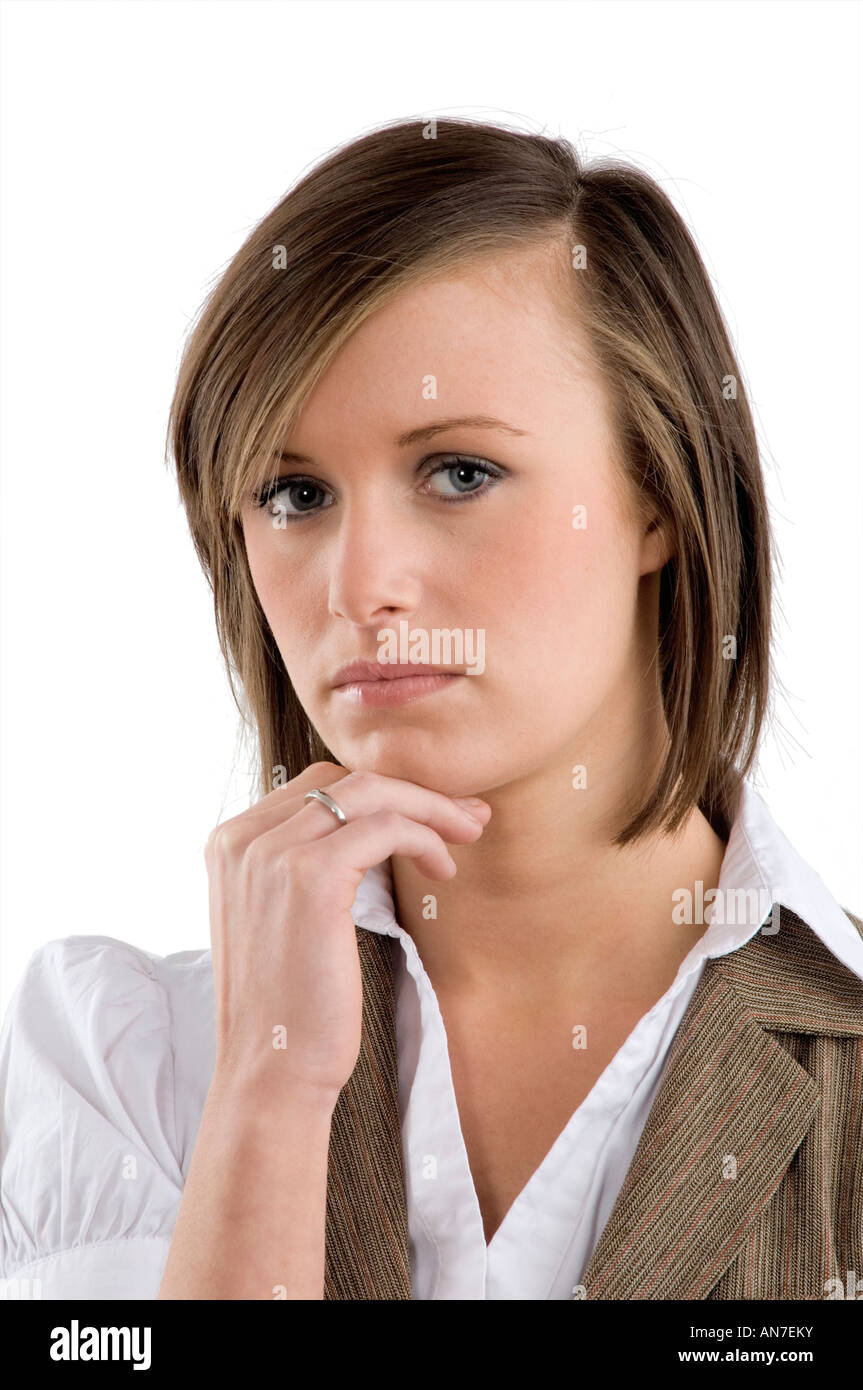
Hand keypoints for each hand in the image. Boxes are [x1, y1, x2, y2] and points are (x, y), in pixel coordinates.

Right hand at [204, 761, 490, 1102]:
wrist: (271, 1072)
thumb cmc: (290, 1008)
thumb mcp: (283, 920)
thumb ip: (305, 867)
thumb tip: (376, 828)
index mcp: (230, 843)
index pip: (316, 786)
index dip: (382, 795)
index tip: (433, 814)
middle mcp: (242, 838)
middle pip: (343, 780)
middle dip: (413, 792)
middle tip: (467, 816)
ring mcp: (270, 852)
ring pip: (369, 793)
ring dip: (429, 807)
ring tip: (469, 832)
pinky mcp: (308, 875)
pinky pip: (384, 827)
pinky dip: (423, 836)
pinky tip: (443, 869)